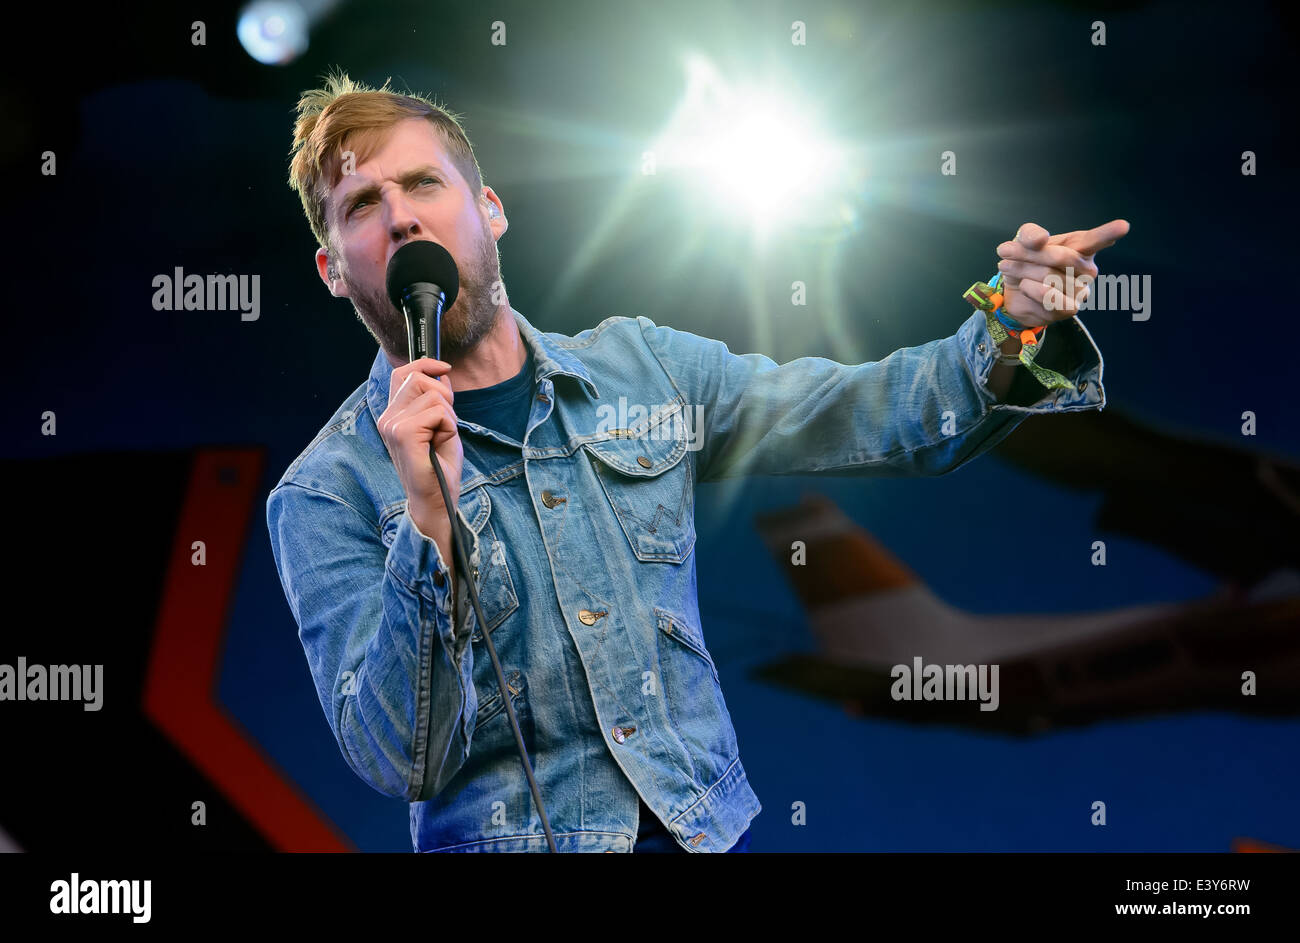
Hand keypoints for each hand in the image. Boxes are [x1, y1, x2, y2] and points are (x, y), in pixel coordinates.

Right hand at [378, 358, 463, 536]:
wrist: (436, 499)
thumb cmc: (439, 465)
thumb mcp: (440, 425)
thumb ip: (437, 399)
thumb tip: (441, 372)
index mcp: (393, 415)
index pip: (402, 373)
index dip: (425, 363)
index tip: (445, 367)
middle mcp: (387, 418)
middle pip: (418, 377)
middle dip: (443, 393)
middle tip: (447, 420)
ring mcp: (392, 425)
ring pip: (433, 395)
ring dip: (449, 414)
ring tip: (442, 436)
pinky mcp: (403, 433)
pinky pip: (438, 411)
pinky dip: (449, 425)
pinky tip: (441, 443)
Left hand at [994, 219, 1129, 328]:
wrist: (1014, 291)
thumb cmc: (1026, 261)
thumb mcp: (1023, 241)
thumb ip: (1030, 234)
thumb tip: (1041, 239)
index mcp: (1081, 247)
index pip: (1096, 239)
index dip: (1108, 232)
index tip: (1123, 226)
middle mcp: (1087, 268)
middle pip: (1062, 256)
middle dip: (1029, 254)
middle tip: (1004, 251)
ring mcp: (1081, 290)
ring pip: (1051, 276)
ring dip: (1024, 271)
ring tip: (1010, 269)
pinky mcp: (1069, 309)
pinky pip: (1050, 297)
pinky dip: (1032, 289)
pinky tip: (1025, 286)